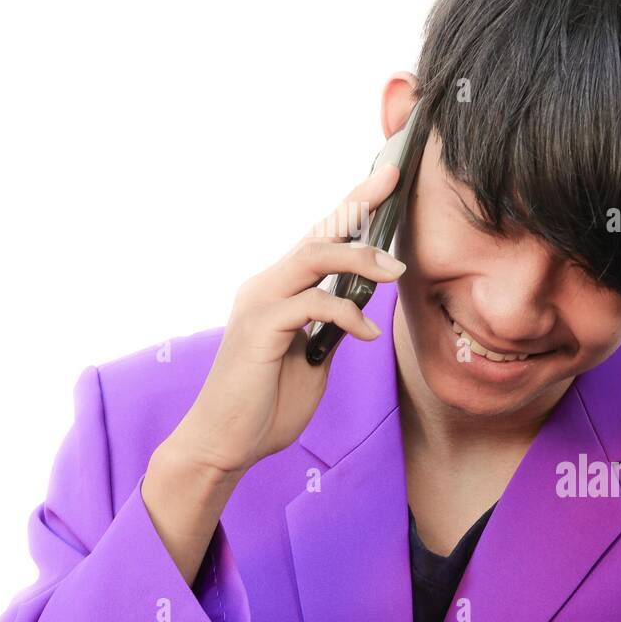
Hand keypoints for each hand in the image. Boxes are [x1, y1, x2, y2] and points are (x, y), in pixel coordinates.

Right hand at [169, 163, 406, 475]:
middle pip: (317, 233)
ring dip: (359, 259)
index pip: (318, 238)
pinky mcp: (259, 328)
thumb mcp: (311, 360)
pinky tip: (366, 334)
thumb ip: (329, 328)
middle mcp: (264, 286)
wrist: (225, 443)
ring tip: (396, 272)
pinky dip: (346, 314)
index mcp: (276, 290)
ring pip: (313, 257)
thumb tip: (359, 307)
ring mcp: (259, 303)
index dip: (349, 204)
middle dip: (357, 205)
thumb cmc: (265, 404)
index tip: (385, 178)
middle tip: (394, 186)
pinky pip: (312, 303)